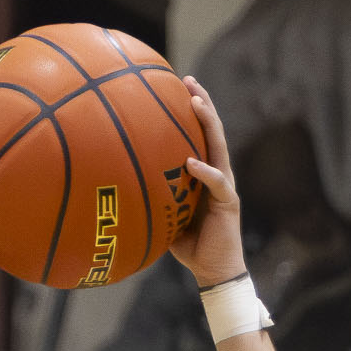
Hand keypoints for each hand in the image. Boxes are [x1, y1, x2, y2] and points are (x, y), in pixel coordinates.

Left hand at [167, 77, 244, 289]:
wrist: (213, 270)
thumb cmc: (189, 244)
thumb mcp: (167, 215)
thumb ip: (154, 197)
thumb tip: (121, 185)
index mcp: (204, 174)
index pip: (201, 135)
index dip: (193, 111)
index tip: (178, 86)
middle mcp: (218, 173)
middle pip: (213, 131)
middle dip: (202, 103)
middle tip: (188, 81)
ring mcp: (225, 186)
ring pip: (219, 147)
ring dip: (209, 124)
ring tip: (196, 103)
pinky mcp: (229, 203)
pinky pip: (217, 183)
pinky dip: (204, 172)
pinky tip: (191, 163)